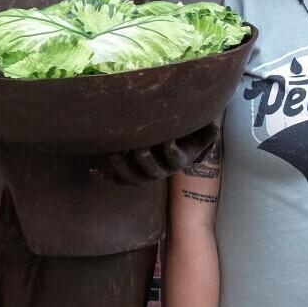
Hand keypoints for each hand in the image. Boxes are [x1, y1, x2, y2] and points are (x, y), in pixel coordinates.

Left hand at [96, 121, 219, 186]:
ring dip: (121, 168)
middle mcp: (160, 172)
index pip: (174, 159)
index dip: (171, 151)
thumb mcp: (200, 134)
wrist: (173, 146)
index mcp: (177, 161)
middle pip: (151, 172)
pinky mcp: (129, 176)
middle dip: (143, 159)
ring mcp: (144, 176)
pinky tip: (93, 169)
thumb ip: (208, 131)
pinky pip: (116, 181)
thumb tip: (214, 125)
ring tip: (112, 154)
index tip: (167, 139)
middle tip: (136, 146)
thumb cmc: (186, 135)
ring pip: (132, 179)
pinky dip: (105, 177)